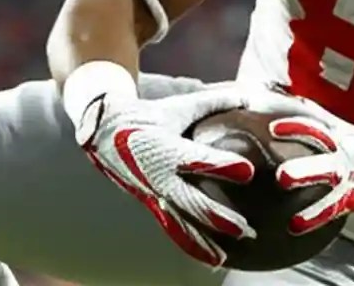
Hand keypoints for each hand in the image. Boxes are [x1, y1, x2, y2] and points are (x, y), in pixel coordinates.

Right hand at [75, 85, 302, 266]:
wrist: (102, 132)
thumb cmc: (148, 115)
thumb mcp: (178, 105)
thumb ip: (214, 101)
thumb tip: (251, 95)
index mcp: (164, 147)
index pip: (196, 158)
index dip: (221, 165)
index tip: (248, 171)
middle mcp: (157, 175)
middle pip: (189, 200)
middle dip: (216, 215)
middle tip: (245, 227)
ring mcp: (152, 193)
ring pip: (180, 222)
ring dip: (204, 240)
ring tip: (229, 254)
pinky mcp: (151, 204)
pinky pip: (173, 228)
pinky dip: (192, 244)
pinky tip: (214, 258)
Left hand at [269, 112, 353, 235]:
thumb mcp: (345, 132)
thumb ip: (318, 119)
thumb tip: (289, 103)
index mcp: (339, 131)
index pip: (313, 118)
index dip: (291, 119)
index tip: (269, 122)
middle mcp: (343, 148)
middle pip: (321, 139)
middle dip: (298, 134)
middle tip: (274, 137)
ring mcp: (350, 172)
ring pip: (326, 171)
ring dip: (305, 173)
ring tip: (282, 179)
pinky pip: (332, 207)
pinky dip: (314, 216)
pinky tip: (294, 224)